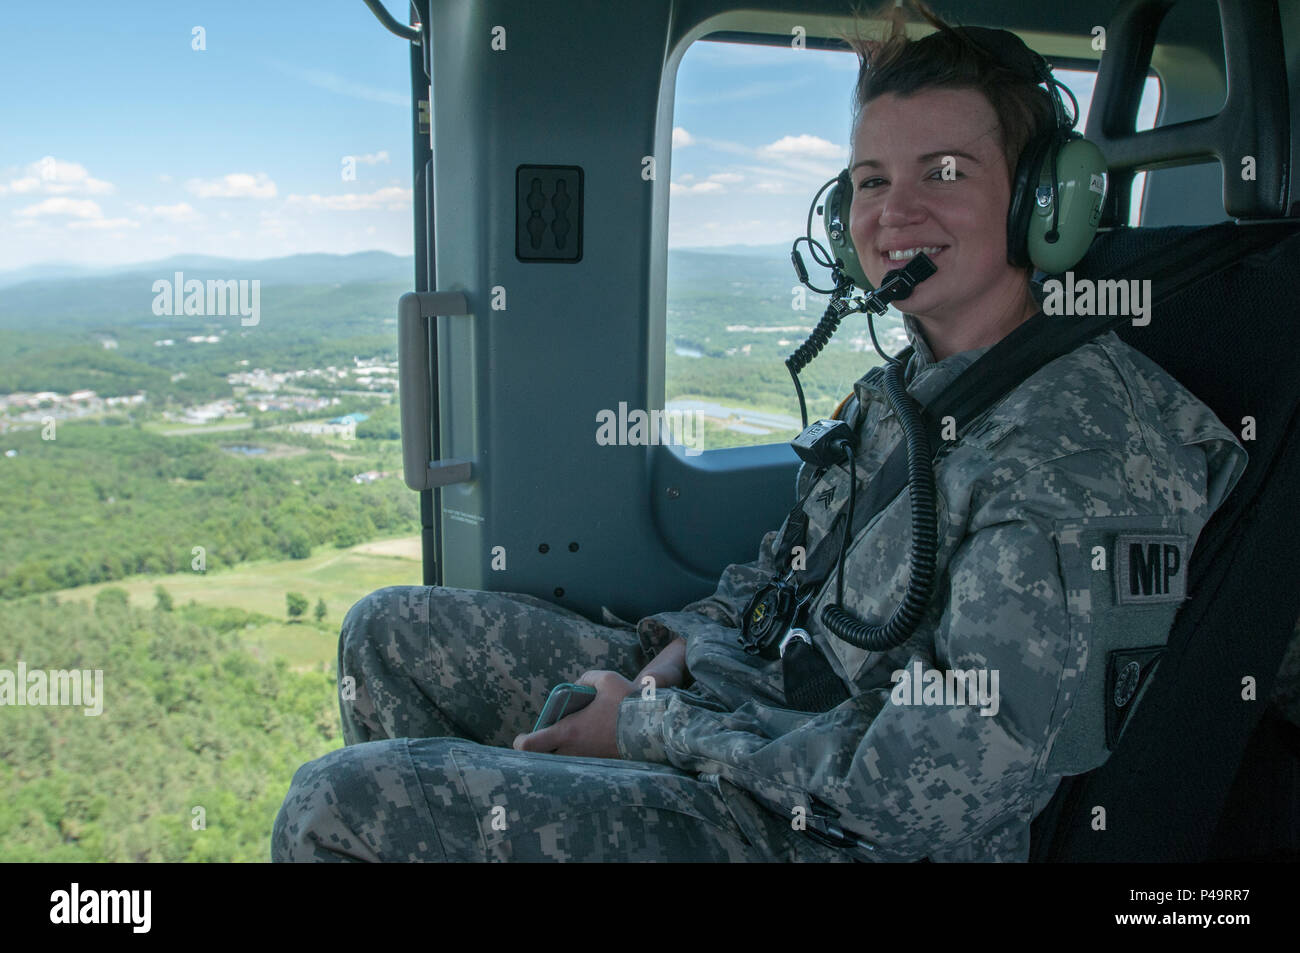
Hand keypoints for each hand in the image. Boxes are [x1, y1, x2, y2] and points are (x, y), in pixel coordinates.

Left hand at [512, 670, 635, 758]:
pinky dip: (580, 756)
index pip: (530, 745)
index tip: (523, 737)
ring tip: (572, 738)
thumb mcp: (606, 679)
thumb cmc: (627, 703)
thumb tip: (579, 684)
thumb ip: (586, 678)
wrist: (655, 727)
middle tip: (548, 738)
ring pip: (564, 763)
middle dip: (542, 751)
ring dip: (561, 754)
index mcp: (568, 732)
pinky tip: (592, 742)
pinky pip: (583, 764)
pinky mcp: (603, 766)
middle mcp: (574, 751)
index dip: (522, 742)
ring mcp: (589, 762)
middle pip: (544, 760)